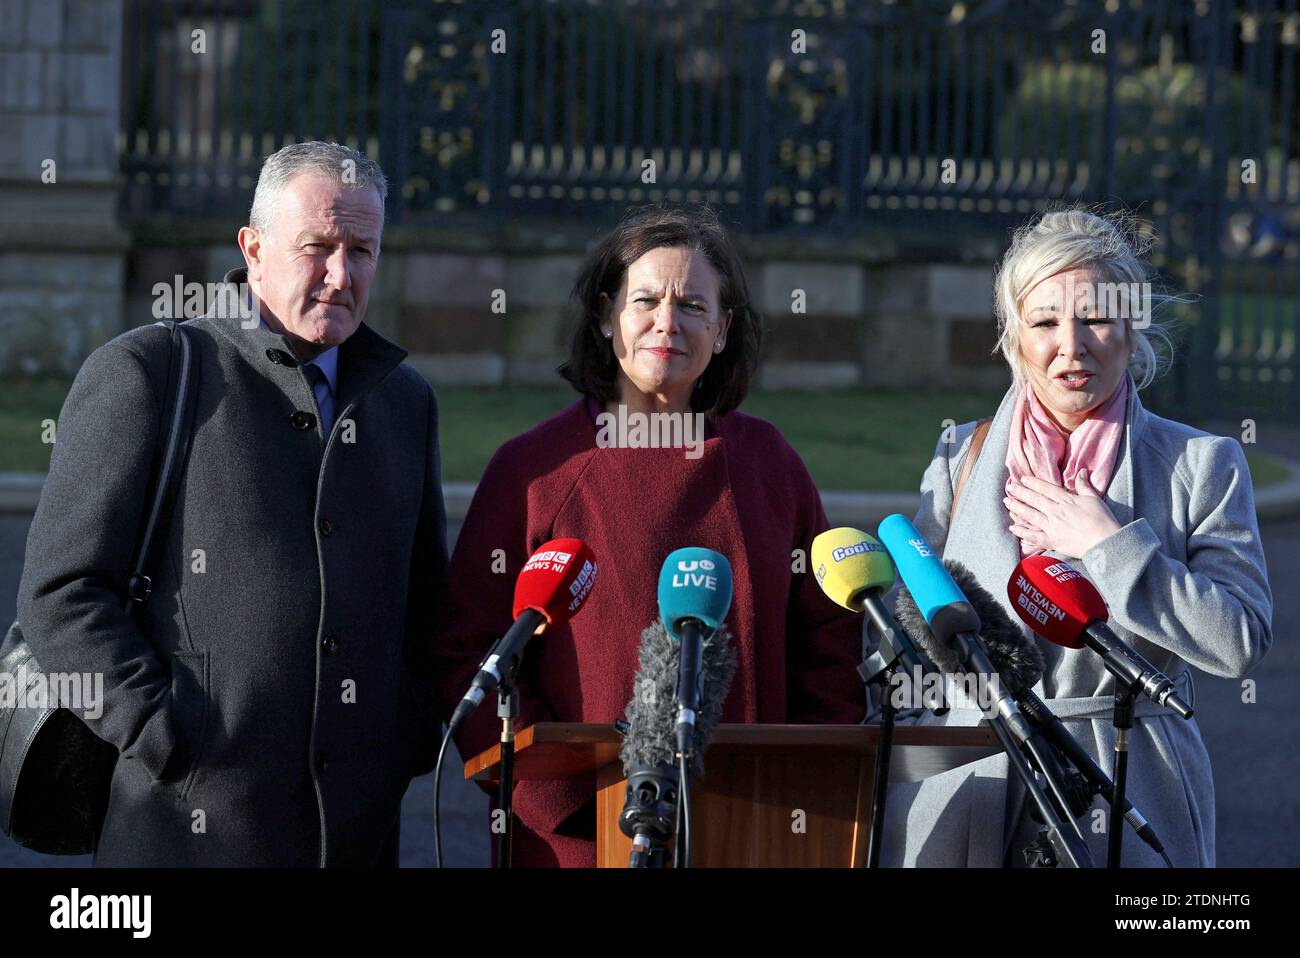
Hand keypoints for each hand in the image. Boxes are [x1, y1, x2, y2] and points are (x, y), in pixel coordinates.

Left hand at [1004, 469, 1122, 556]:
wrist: (1105, 541)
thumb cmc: (1103, 519)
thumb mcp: (1094, 498)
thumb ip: (1084, 485)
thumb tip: (1081, 471)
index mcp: (1066, 500)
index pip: (1046, 489)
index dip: (1033, 483)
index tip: (1022, 479)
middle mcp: (1056, 511)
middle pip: (1034, 499)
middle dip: (1020, 492)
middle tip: (1009, 487)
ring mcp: (1052, 526)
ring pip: (1030, 514)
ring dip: (1017, 508)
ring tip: (1007, 502)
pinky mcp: (1052, 540)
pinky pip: (1033, 536)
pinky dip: (1022, 532)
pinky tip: (1012, 528)